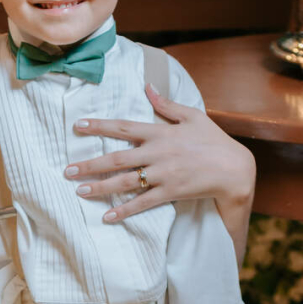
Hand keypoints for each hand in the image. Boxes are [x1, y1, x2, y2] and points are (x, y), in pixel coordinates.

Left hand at [64, 84, 254, 224]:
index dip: (99, 126)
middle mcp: (157, 153)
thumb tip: (147, 86)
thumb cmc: (214, 141)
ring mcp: (163, 175)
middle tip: (67, 170)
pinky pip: (142, 203)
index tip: (78, 126)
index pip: (124, 127)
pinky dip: (124, 211)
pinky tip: (106, 216)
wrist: (235, 169)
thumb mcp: (193, 116)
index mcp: (161, 133)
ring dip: (100, 187)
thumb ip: (166, 104)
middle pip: (117, 158)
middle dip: (90, 164)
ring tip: (79, 191)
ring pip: (125, 182)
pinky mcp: (170, 193)